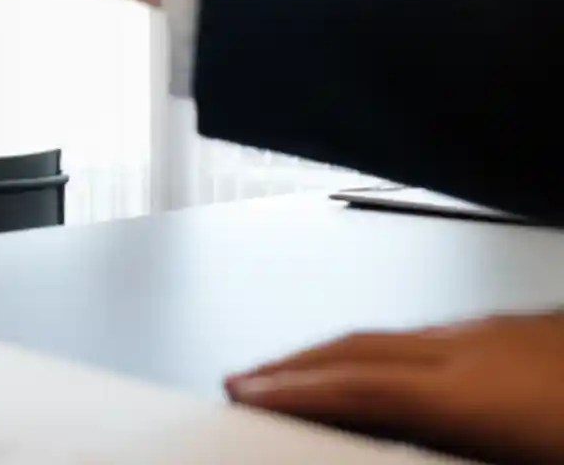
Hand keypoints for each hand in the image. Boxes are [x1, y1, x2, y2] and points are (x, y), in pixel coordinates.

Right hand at [225, 311, 563, 463]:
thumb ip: (446, 452)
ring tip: (304, 371)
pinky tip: (397, 362)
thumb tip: (381, 443)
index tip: (242, 393)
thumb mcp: (521, 463)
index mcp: (476, 392)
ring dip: (339, 351)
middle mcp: (481, 347)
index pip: (356, 386)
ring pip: (399, 332)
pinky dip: (395, 346)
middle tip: (245, 378)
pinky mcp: (531, 324)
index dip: (292, 390)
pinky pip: (442, 329)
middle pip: (361, 346)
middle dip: (293, 361)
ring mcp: (506, 328)